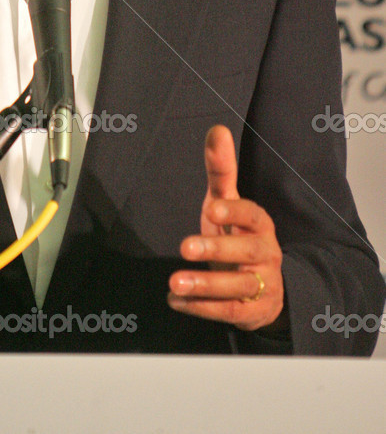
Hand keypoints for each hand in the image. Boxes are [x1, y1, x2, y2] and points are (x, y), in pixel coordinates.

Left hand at [167, 124, 285, 332]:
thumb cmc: (239, 235)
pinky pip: (230, 312)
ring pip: (238, 286)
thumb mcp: (228, 203)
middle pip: (247, 251)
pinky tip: (175, 301)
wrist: (266, 286)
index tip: (212, 207)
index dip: (234, 211)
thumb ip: (221, 171)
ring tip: (174, 283)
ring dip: (205, 285)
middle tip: (185, 246)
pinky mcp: (253, 311)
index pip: (253, 214)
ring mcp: (262, 284)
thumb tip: (217, 129)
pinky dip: (202, 309)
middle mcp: (265, 253)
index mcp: (260, 224)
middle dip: (217, 248)